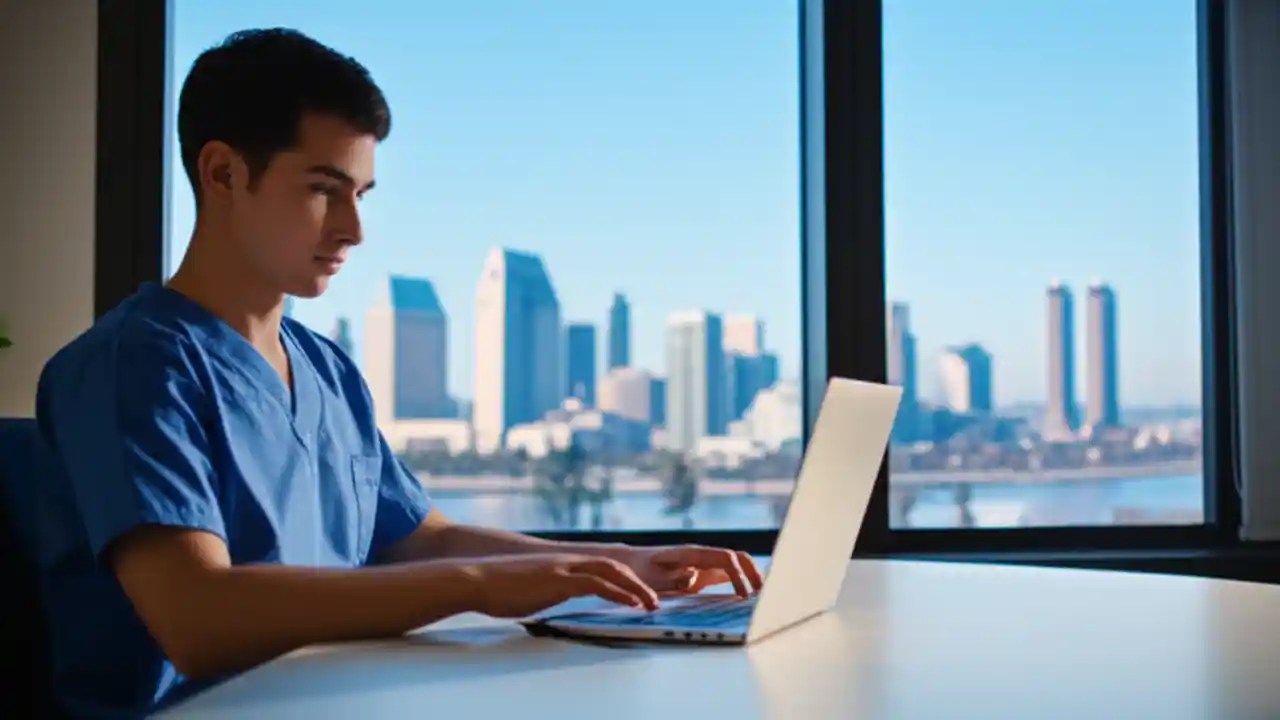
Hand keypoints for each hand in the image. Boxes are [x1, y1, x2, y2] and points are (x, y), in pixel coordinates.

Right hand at [462, 554, 660, 618]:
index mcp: (561, 564)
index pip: (600, 566)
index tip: (638, 592)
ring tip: (652, 604)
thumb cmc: (496, 589)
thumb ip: (545, 590)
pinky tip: (632, 604)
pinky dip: (618, 593)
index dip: (622, 578)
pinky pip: (596, 584)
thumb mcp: (529, 589)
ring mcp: (563, 568)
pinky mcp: (558, 580)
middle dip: (637, 582)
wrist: (476, 579)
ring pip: (610, 571)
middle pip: (612, 565)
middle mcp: (566, 561)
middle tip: (655, 600)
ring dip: (635, 588)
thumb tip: (549, 599)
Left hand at [612, 545, 764, 598]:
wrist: (626, 566)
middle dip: (754, 573)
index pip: (726, 558)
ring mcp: (702, 565)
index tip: (746, 596)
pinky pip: (726, 576)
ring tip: (764, 597)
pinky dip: (740, 583)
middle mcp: (701, 557)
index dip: (740, 575)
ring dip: (750, 577)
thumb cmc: (636, 572)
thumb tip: (695, 578)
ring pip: (735, 566)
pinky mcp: (701, 576)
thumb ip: (672, 577)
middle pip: (738, 558)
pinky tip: (749, 598)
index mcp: (692, 554)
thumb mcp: (652, 577)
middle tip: (765, 595)